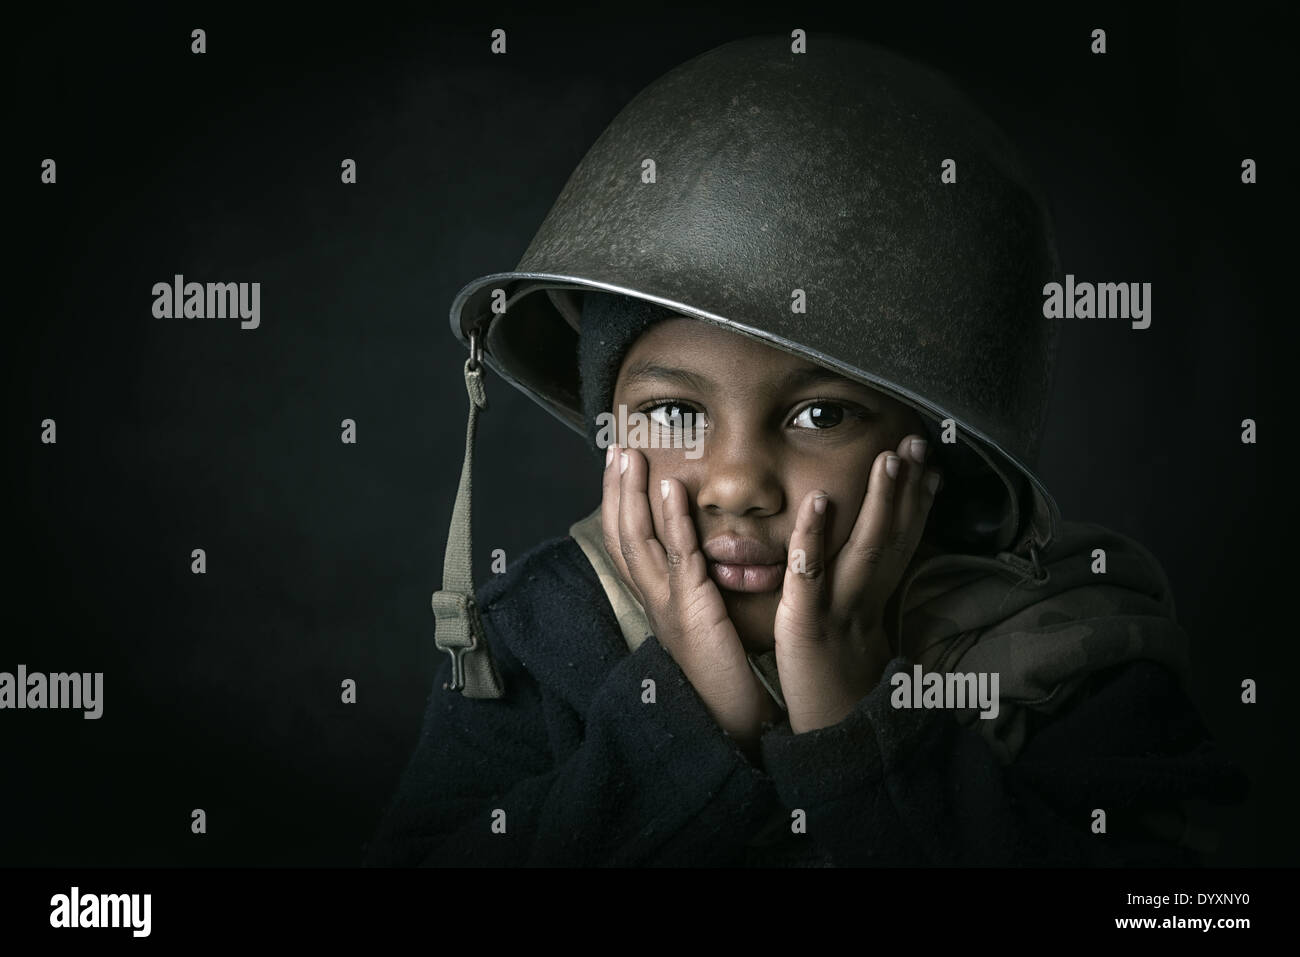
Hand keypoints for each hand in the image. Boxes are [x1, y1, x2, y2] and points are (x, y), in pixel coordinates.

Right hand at [601, 445, 781, 760]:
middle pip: (620, 534)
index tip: (617, 466)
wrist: (731, 718)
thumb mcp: (704, 618)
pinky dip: (672, 520)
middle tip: (616, 448)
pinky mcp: (693, 610)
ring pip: (638, 540)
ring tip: (631, 456)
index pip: (624, 542)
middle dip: (615, 489)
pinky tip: (671, 488)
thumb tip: (701, 554)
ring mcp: (668, 603)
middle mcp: (652, 599)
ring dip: (632, 495)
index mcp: (654, 600)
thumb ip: (697, 586)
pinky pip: (680, 557)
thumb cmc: (726, 672)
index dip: (616, 503)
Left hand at [773, 433, 942, 733]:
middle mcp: (864, 599)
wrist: (832, 739)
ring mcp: (837, 610)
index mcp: (875, 599)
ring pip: (863, 550)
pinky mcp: (805, 624)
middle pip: (892, 537)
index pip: (903, 541)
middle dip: (906, 489)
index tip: (931, 462)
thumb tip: (872, 565)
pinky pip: (809, 577)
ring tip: (888, 459)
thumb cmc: (839, 683)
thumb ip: (862, 596)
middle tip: (917, 441)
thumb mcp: (856, 633)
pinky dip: (814, 539)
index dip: (918, 501)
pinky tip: (819, 503)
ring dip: (879, 504)